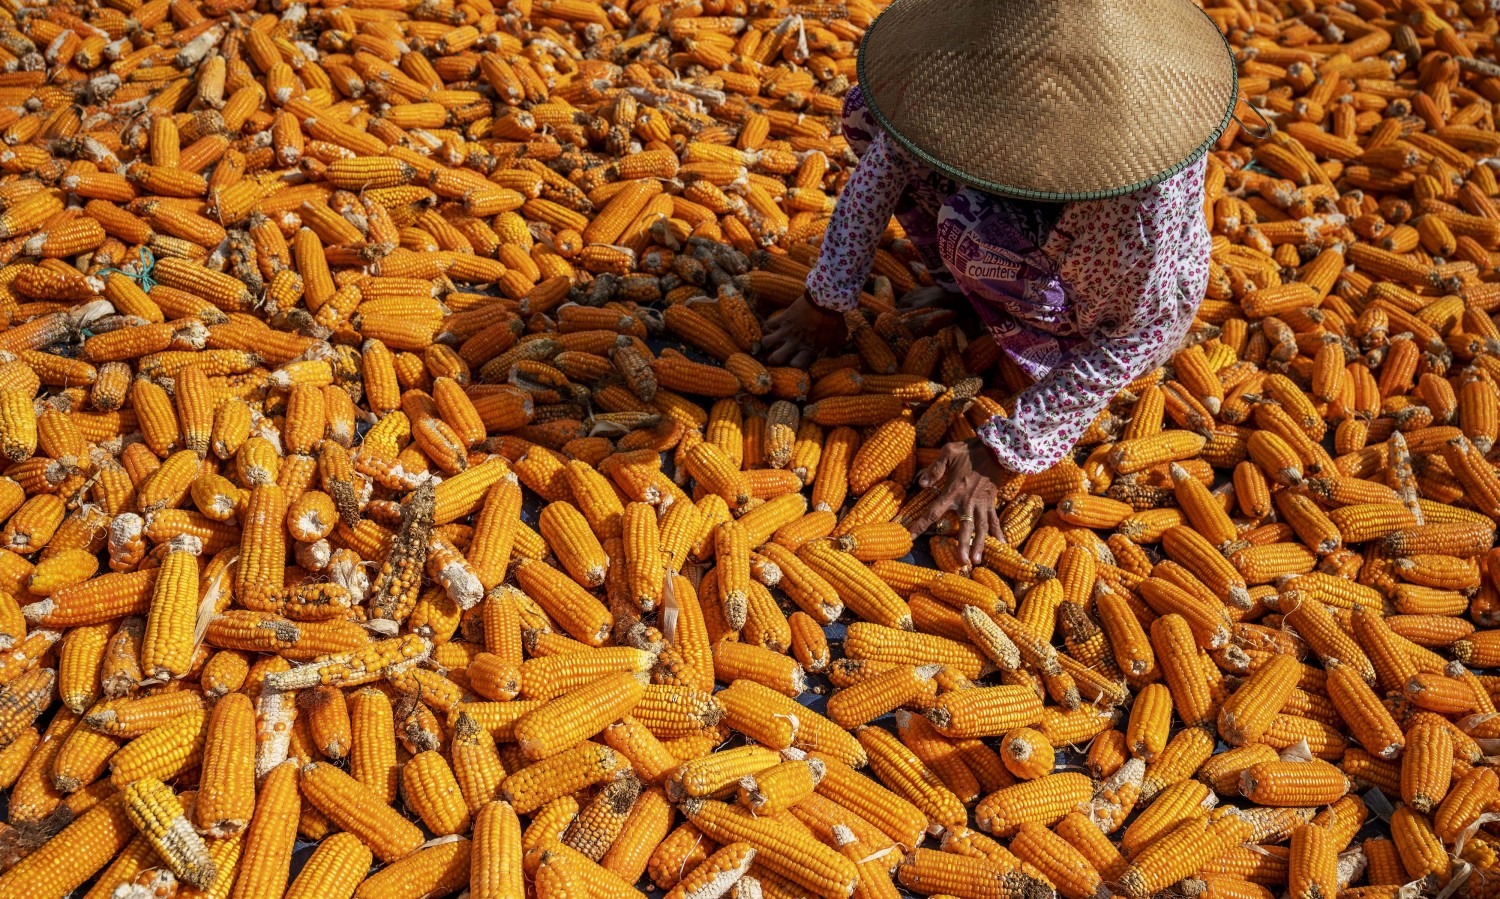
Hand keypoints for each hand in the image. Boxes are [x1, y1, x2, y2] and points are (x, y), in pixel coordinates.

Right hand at [763, 294, 845, 367]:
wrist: (826, 301)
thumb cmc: (834, 320)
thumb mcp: (838, 338)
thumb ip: (833, 348)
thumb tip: (833, 353)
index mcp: (809, 350)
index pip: (796, 365)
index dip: (794, 364)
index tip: (796, 359)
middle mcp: (795, 343)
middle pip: (775, 358)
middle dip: (773, 359)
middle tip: (776, 355)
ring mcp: (787, 331)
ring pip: (767, 342)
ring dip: (768, 342)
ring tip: (771, 341)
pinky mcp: (783, 318)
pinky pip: (769, 324)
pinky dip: (770, 325)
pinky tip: (774, 325)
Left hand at [907, 439, 1011, 565]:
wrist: (996, 448)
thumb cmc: (969, 450)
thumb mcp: (948, 452)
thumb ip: (935, 469)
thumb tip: (921, 483)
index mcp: (953, 491)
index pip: (933, 511)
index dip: (921, 524)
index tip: (911, 536)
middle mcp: (967, 502)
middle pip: (964, 528)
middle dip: (962, 545)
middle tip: (962, 563)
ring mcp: (981, 504)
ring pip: (980, 528)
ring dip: (980, 545)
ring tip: (977, 561)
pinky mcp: (991, 502)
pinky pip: (994, 520)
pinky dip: (998, 532)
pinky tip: (1002, 546)